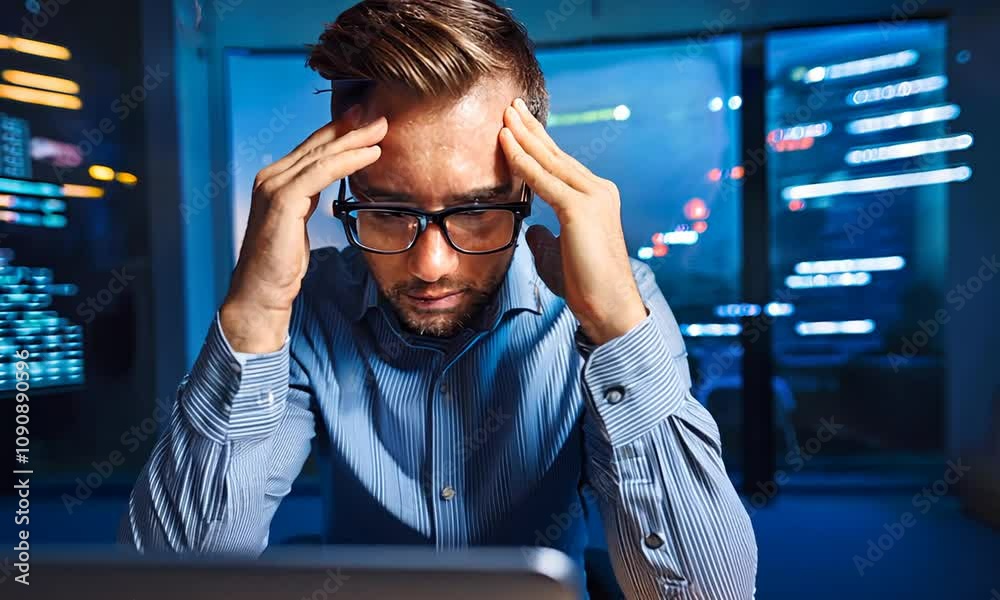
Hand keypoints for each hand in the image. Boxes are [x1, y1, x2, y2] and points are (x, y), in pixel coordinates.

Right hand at [221, 107, 386, 351]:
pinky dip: (347, 160)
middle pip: (318, 145)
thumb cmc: (281, 264)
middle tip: (380, 115)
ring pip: (321, 154)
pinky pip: (321, 172)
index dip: (340, 132)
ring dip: (354, 140)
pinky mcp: (281, 200)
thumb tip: (326, 186)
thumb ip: (307, 199)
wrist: (261, 293)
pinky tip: (369, 154)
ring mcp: (273, 186)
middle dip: (351, 128)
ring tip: (381, 130)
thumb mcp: (298, 223)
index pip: (313, 148)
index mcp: (275, 180)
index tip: (368, 120)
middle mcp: (271, 177)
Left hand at [499, 98, 646, 345]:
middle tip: (511, 105)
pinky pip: (543, 179)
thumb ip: (545, 237)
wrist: (610, 307)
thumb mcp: (558, 255)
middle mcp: (598, 190)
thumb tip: (530, 228)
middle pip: (556, 154)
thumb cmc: (586, 287)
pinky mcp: (581, 208)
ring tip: (505, 114)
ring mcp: (592, 196)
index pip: (560, 165)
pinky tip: (506, 143)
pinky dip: (522, 160)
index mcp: (595, 199)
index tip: (517, 126)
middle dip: (531, 129)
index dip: (537, 144)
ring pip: (550, 160)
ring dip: (524, 135)